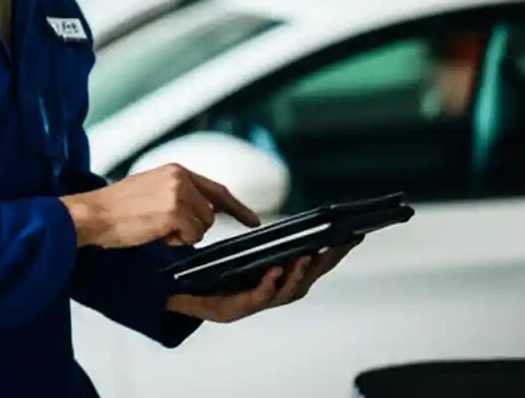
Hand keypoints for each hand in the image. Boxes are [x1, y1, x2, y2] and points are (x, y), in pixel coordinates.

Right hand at [60, 163, 259, 248]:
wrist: (93, 214)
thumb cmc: (114, 208)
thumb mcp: (149, 189)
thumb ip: (177, 194)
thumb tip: (201, 211)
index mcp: (175, 170)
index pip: (216, 190)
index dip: (236, 207)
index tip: (252, 221)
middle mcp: (181, 178)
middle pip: (209, 214)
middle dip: (191, 228)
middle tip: (161, 229)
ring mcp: (179, 194)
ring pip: (201, 228)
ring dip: (181, 236)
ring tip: (153, 229)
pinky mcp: (175, 211)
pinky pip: (190, 237)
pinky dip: (175, 242)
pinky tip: (153, 234)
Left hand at [166, 238, 361, 322]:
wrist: (171, 289)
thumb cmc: (205, 269)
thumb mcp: (236, 249)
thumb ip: (258, 237)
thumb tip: (281, 215)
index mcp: (273, 278)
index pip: (310, 264)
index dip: (333, 252)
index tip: (353, 235)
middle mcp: (268, 292)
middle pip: (307, 279)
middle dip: (327, 262)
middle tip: (342, 243)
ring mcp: (251, 303)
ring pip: (286, 291)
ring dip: (299, 274)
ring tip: (309, 256)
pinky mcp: (232, 309)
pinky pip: (256, 297)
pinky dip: (268, 285)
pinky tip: (274, 271)